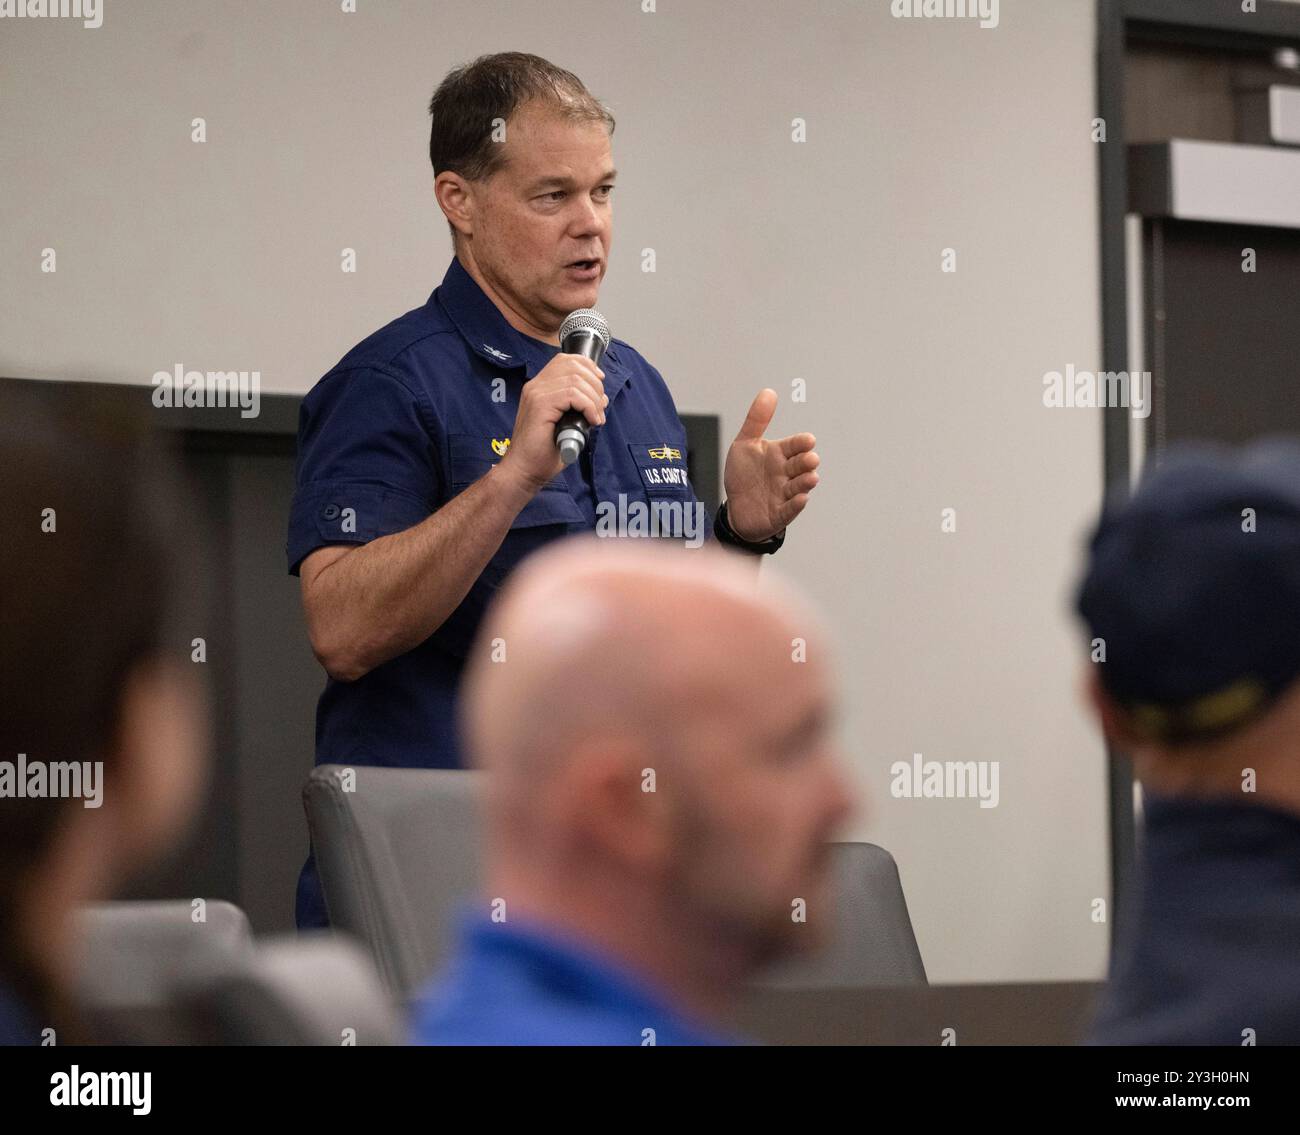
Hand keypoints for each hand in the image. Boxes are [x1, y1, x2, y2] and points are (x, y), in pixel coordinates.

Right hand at [497, 353, 606, 492]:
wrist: (524, 470)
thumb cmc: (543, 452)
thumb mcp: (567, 423)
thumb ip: (580, 408)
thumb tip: (602, 398)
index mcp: (540, 387)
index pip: (566, 360)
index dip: (588, 367)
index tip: (600, 384)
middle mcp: (536, 385)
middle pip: (573, 365)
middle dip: (595, 384)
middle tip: (599, 408)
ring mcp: (536, 393)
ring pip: (576, 379)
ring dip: (594, 398)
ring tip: (596, 417)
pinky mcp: (540, 405)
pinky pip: (572, 394)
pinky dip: (588, 406)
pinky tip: (591, 420)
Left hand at [722, 388, 819, 541]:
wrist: (735, 508)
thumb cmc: (744, 476)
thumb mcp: (745, 445)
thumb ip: (756, 420)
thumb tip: (769, 392)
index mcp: (779, 455)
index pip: (794, 446)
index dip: (801, 444)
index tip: (808, 440)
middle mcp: (785, 473)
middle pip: (800, 466)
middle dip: (806, 462)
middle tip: (810, 459)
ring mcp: (784, 494)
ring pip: (799, 487)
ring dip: (805, 483)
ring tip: (811, 478)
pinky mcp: (779, 514)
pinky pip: (789, 510)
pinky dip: (795, 505)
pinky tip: (801, 499)